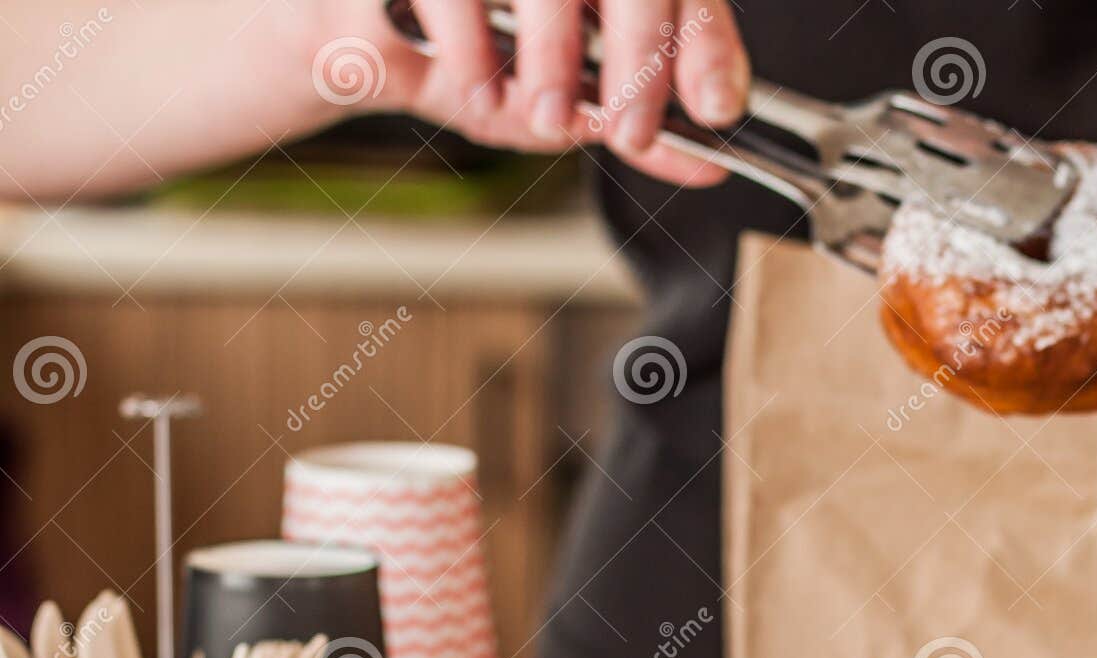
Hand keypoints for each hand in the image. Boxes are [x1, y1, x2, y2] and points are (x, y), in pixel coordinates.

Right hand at [355, 0, 748, 183]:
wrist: (370, 41)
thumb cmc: (479, 58)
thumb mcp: (570, 105)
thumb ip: (640, 132)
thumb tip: (708, 166)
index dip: (706, 45)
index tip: (714, 108)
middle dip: (640, 62)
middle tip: (629, 129)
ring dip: (555, 58)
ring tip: (540, 114)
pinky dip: (475, 55)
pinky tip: (477, 88)